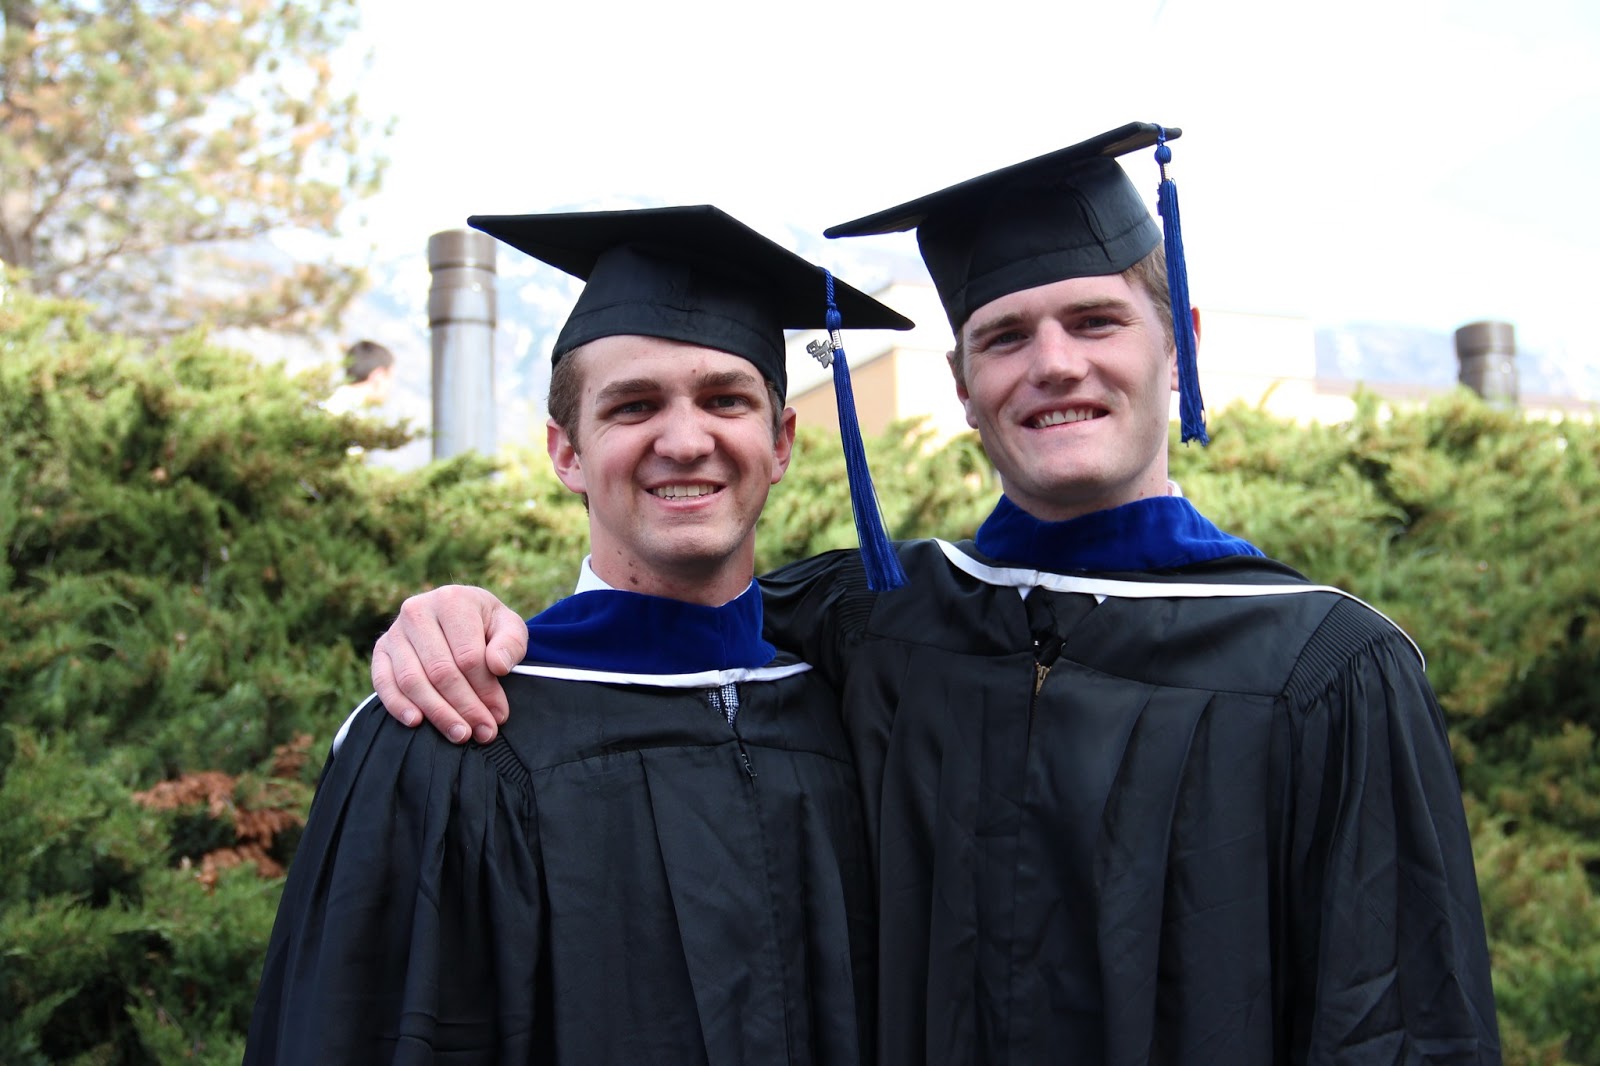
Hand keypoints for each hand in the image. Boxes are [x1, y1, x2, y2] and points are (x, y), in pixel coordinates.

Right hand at [371, 585, 528, 743]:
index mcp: (452, 600)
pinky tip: (416, 722)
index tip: (499, 715)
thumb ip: (510, 644)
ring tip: (459, 735)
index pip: (468, 656)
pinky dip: (397, 705)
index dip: (485, 690)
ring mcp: (395, 631)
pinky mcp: (381, 650)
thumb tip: (497, 666)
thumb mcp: (509, 627)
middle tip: (482, 732)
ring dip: (437, 712)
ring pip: (412, 680)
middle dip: (464, 707)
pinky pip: (383, 682)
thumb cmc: (487, 626)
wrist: (458, 616)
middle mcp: (417, 611)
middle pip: (440, 671)